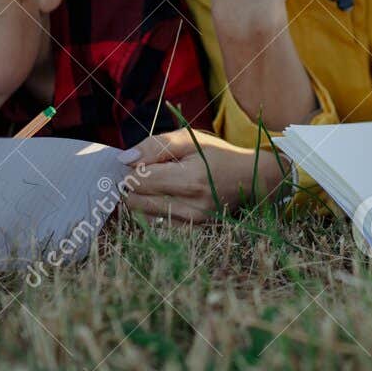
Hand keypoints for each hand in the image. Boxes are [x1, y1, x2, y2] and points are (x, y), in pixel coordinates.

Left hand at [119, 128, 279, 221]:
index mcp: (190, 180)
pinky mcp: (190, 231)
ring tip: (158, 184)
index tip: (144, 161)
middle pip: (134, 200)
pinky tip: (165, 197)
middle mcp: (190, 207)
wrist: (248, 178)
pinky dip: (151, 209)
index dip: (134, 168)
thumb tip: (123, 160)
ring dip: (140, 198)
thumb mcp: (188, 139)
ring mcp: (190, 223)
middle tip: (148, 172)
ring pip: (139, 213)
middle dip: (133, 184)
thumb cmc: (216, 154)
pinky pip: (152, 222)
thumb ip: (154, 146)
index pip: (138, 180)